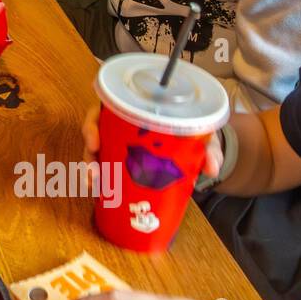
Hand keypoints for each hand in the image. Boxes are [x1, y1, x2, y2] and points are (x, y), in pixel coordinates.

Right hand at [80, 105, 221, 188]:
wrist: (197, 149)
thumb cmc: (194, 135)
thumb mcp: (202, 138)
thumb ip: (209, 149)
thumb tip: (211, 168)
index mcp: (136, 110)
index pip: (105, 108)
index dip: (93, 124)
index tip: (94, 141)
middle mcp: (122, 124)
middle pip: (94, 132)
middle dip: (89, 152)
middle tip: (94, 170)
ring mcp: (118, 143)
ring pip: (95, 152)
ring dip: (90, 168)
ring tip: (94, 184)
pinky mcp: (120, 161)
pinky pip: (103, 167)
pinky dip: (99, 179)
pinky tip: (98, 191)